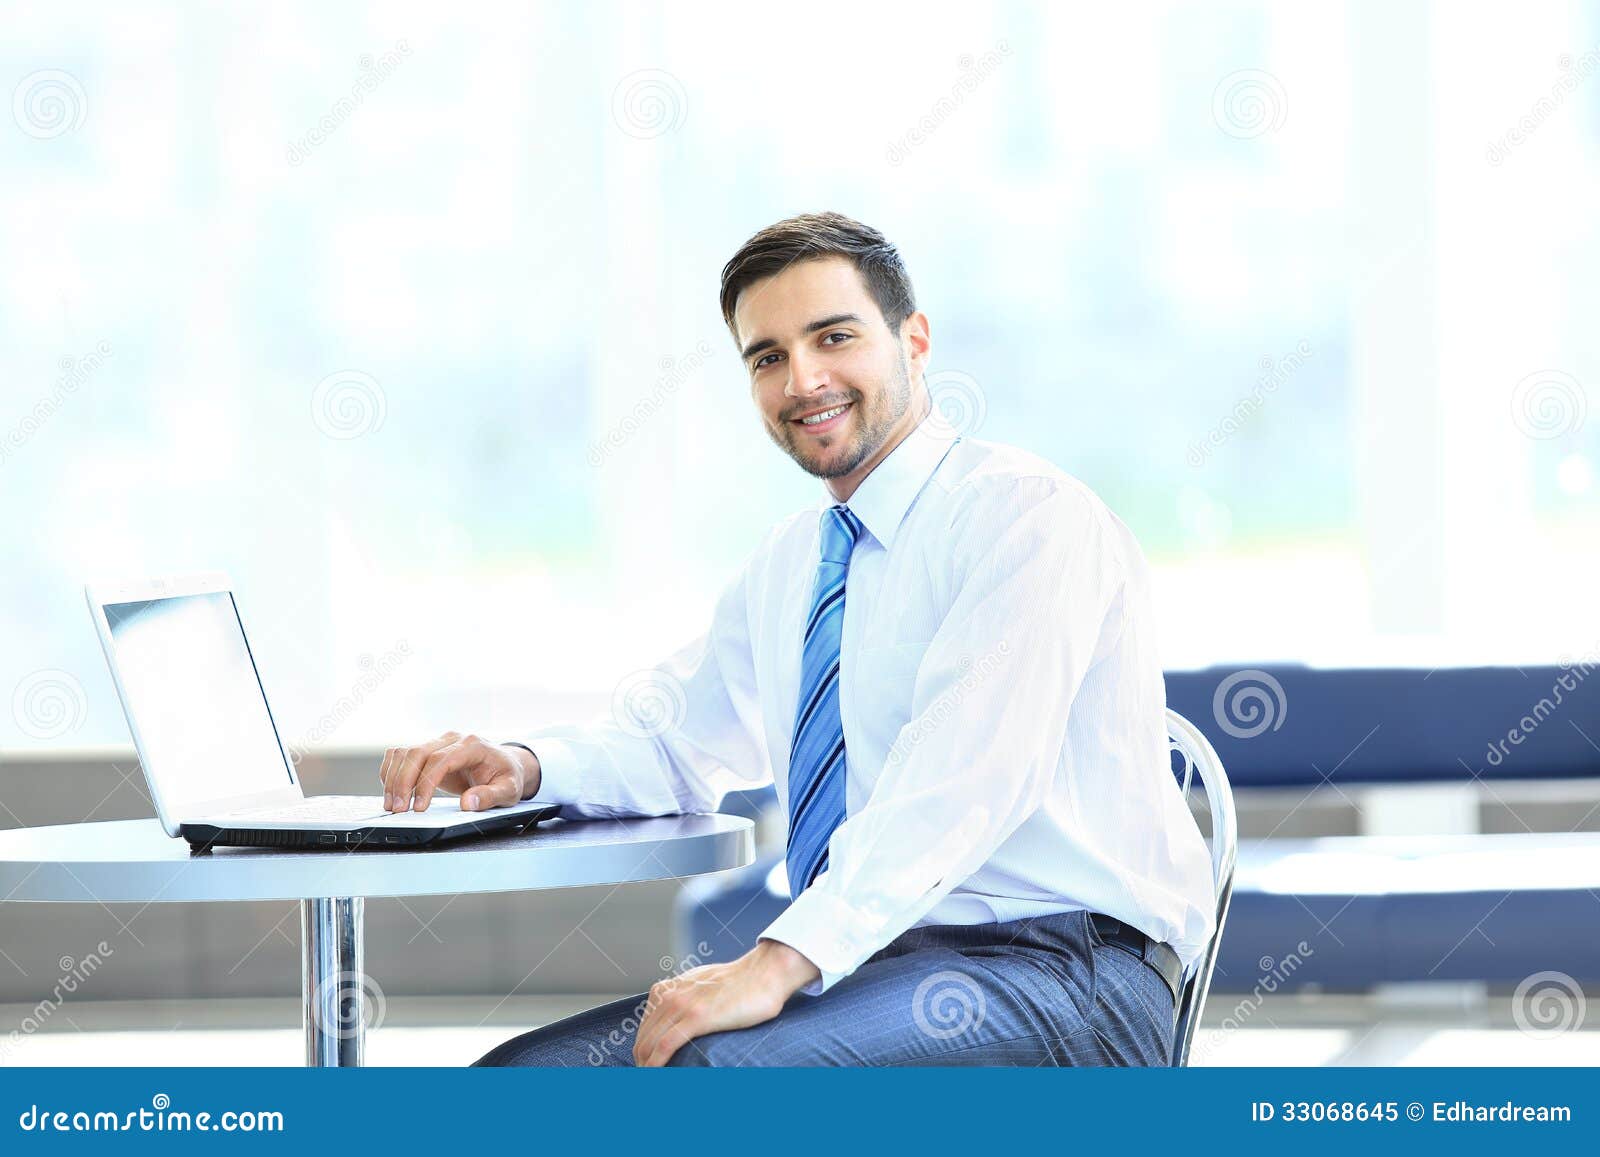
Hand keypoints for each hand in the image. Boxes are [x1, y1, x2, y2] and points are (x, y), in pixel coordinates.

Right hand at [378, 731, 540, 812]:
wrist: (506, 764)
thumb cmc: (507, 776)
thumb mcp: (508, 790)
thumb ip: (490, 797)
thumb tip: (467, 803)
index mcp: (473, 745)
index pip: (441, 759)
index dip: (425, 783)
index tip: (418, 807)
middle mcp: (452, 739)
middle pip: (417, 753)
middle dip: (403, 783)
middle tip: (398, 809)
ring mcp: (438, 741)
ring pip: (405, 752)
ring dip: (393, 778)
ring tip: (392, 805)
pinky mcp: (429, 749)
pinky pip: (401, 754)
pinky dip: (391, 771)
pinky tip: (391, 790)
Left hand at [633, 940, 819, 1066]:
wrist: (764, 973)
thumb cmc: (740, 982)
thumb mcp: (702, 984)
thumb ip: (687, 998)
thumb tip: (682, 1019)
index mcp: (669, 988)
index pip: (644, 1027)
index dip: (643, 1050)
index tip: (648, 1067)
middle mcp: (670, 995)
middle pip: (643, 1038)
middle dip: (642, 1062)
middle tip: (647, 1082)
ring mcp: (682, 1005)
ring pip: (650, 1044)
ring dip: (646, 1067)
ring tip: (651, 1084)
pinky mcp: (696, 1017)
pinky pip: (665, 1046)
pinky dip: (655, 1065)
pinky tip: (654, 1076)